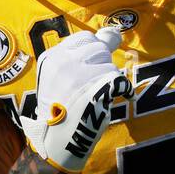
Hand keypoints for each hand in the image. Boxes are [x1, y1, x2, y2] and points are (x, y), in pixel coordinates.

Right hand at [20, 27, 132, 173]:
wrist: (58, 141)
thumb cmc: (61, 109)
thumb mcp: (57, 78)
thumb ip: (80, 55)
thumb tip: (113, 31)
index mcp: (51, 58)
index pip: (82, 38)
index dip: (92, 53)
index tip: (91, 68)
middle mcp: (63, 62)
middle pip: (98, 47)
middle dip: (102, 64)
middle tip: (94, 84)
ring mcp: (80, 74)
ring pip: (110, 63)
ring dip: (109, 79)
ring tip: (97, 95)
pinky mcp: (97, 87)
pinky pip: (120, 79)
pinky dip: (124, 90)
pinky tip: (117, 98)